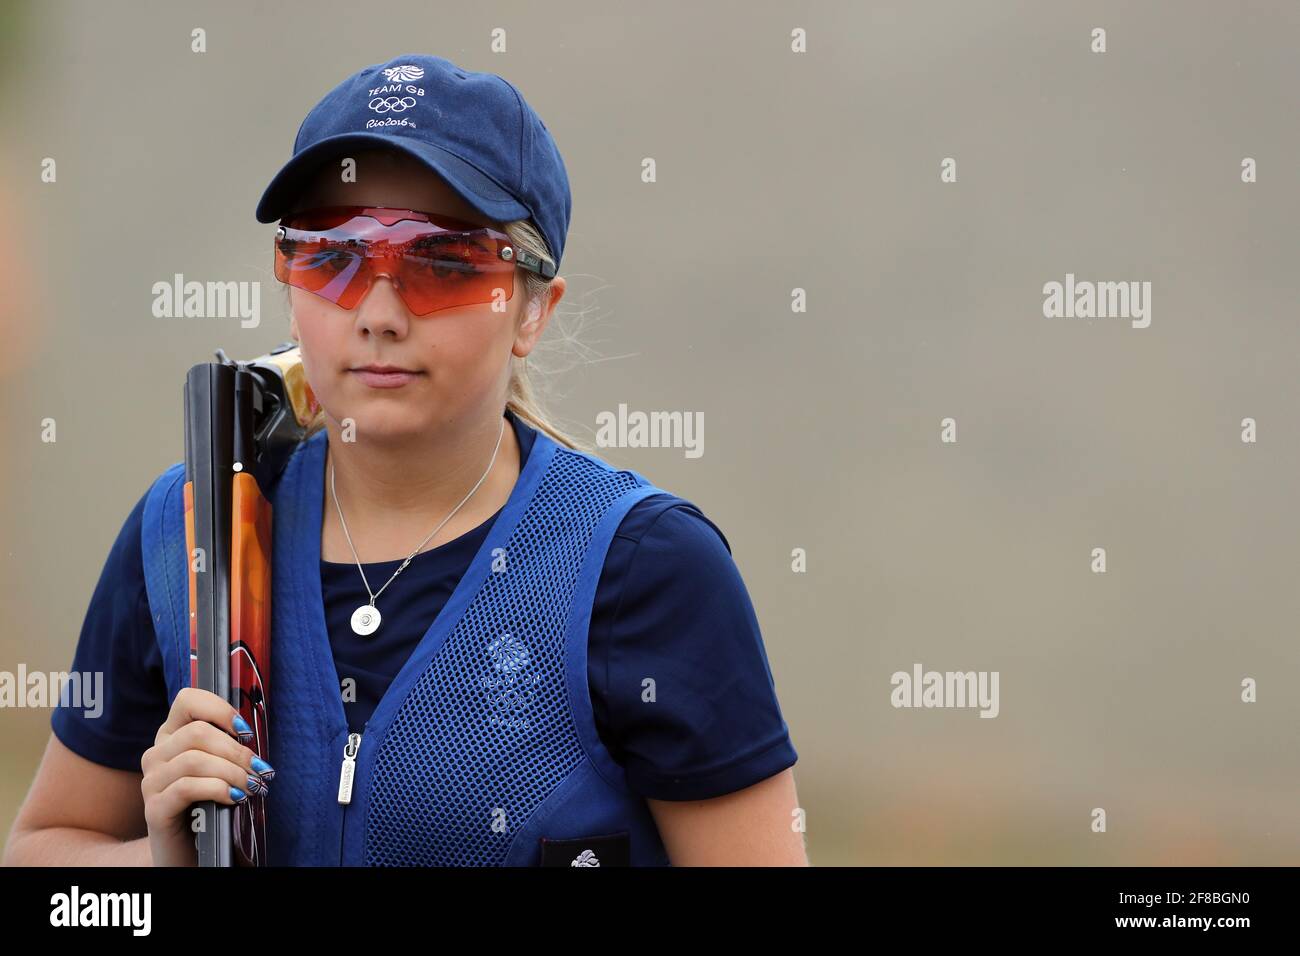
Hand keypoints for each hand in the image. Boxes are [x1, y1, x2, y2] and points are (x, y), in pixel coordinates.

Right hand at [140, 688, 272, 865]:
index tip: (245, 731)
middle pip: (197, 733)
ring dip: (232, 772)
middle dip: (236, 750)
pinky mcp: (154, 808)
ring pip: (194, 760)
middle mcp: (156, 754)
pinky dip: (217, 789)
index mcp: (172, 735)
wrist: (187, 848)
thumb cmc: (209, 802)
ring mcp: (151, 781)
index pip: (187, 700)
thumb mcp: (219, 768)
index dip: (219, 709)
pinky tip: (234, 797)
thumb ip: (228, 746)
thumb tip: (252, 732)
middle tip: (259, 769)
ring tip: (251, 786)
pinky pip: (187, 787)